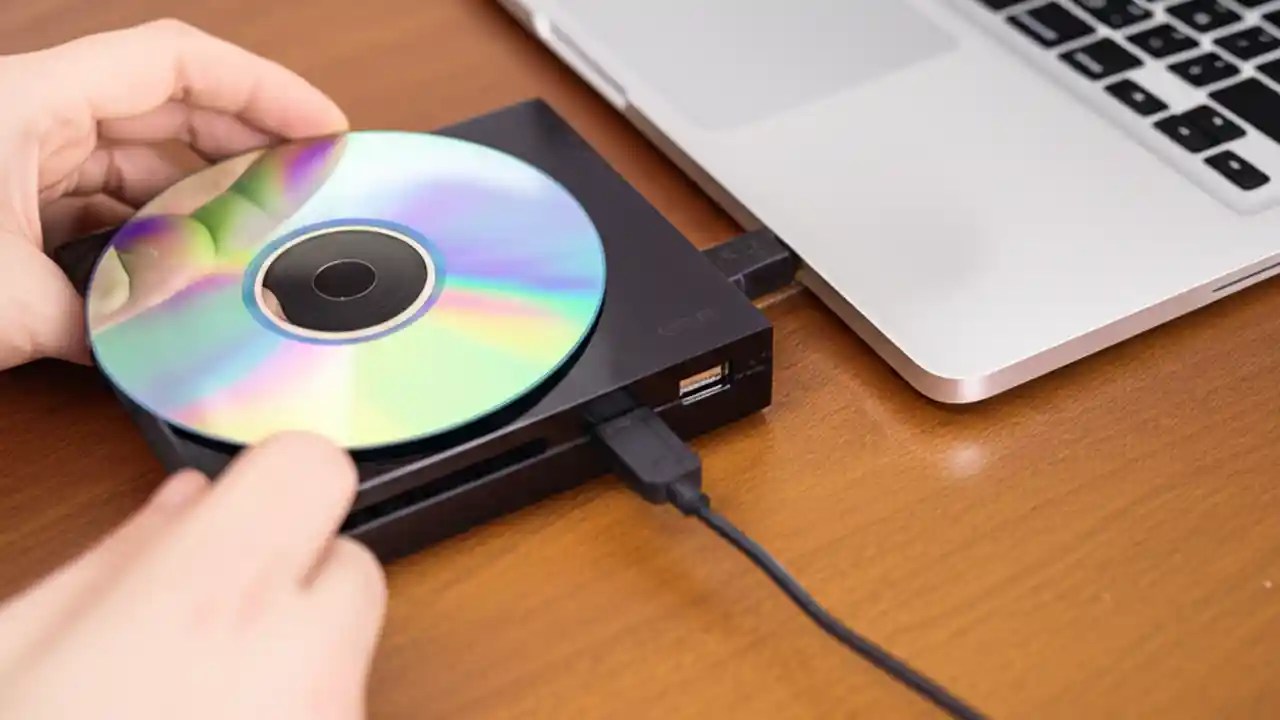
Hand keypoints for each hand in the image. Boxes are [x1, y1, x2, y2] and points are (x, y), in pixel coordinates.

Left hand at [0, 18, 348, 370]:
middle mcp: (31, 120)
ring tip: (262, 231)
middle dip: (249, 143)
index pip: (176, 64)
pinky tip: (188, 260)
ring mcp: (21, 159)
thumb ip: (97, 322)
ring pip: (141, 159)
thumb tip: (151, 345)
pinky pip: (106, 200)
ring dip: (205, 193)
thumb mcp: (2, 303)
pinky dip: (154, 226)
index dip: (263, 87)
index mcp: (31, 104)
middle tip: (312, 183)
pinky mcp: (11, 202)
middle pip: (170, 110)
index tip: (322, 123)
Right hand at [0, 432, 386, 719]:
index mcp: (213, 600)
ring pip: (352, 644)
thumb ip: (114, 558)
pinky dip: (302, 704)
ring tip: (201, 693)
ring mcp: (336, 718)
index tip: (247, 501)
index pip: (316, 466)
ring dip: (299, 650)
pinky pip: (347, 702)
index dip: (281, 476)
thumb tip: (183, 504)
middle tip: (209, 623)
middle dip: (293, 578)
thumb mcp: (23, 652)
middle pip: (351, 561)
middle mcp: (302, 660)